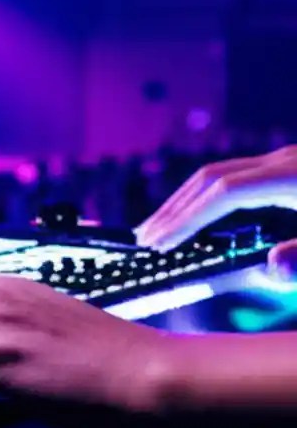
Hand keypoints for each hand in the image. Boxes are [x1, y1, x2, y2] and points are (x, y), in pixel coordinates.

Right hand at [136, 146, 296, 251]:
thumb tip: (273, 267)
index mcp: (293, 177)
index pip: (225, 192)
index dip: (189, 217)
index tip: (161, 244)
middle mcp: (284, 161)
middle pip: (212, 176)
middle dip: (174, 208)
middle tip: (144, 237)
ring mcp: (285, 160)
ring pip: (221, 173)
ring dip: (187, 200)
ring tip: (162, 228)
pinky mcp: (287, 166)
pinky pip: (236, 176)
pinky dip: (209, 197)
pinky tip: (201, 215)